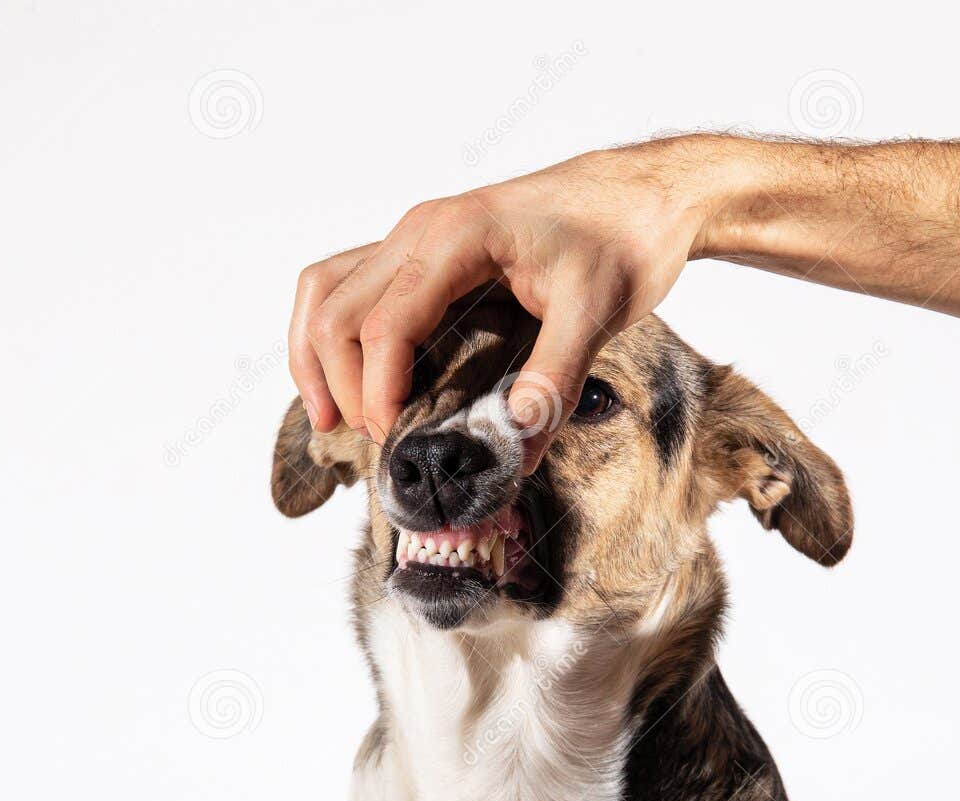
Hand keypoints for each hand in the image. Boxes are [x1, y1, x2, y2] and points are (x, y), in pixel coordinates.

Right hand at [287, 139, 729, 469]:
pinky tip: (349, 382)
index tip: (396, 441)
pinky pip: (347, 284)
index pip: (383, 325)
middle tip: (378, 442)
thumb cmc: (623, 238)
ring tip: (332, 419)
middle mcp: (420, 231)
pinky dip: (331, 335)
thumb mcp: (598, 312)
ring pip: (324, 291)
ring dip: (315, 356)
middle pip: (336, 312)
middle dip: (340, 385)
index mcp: (455, 237)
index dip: (378, 393)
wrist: (644, 195)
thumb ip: (553, 380)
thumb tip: (513, 447)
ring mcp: (414, 238)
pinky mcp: (421, 252)